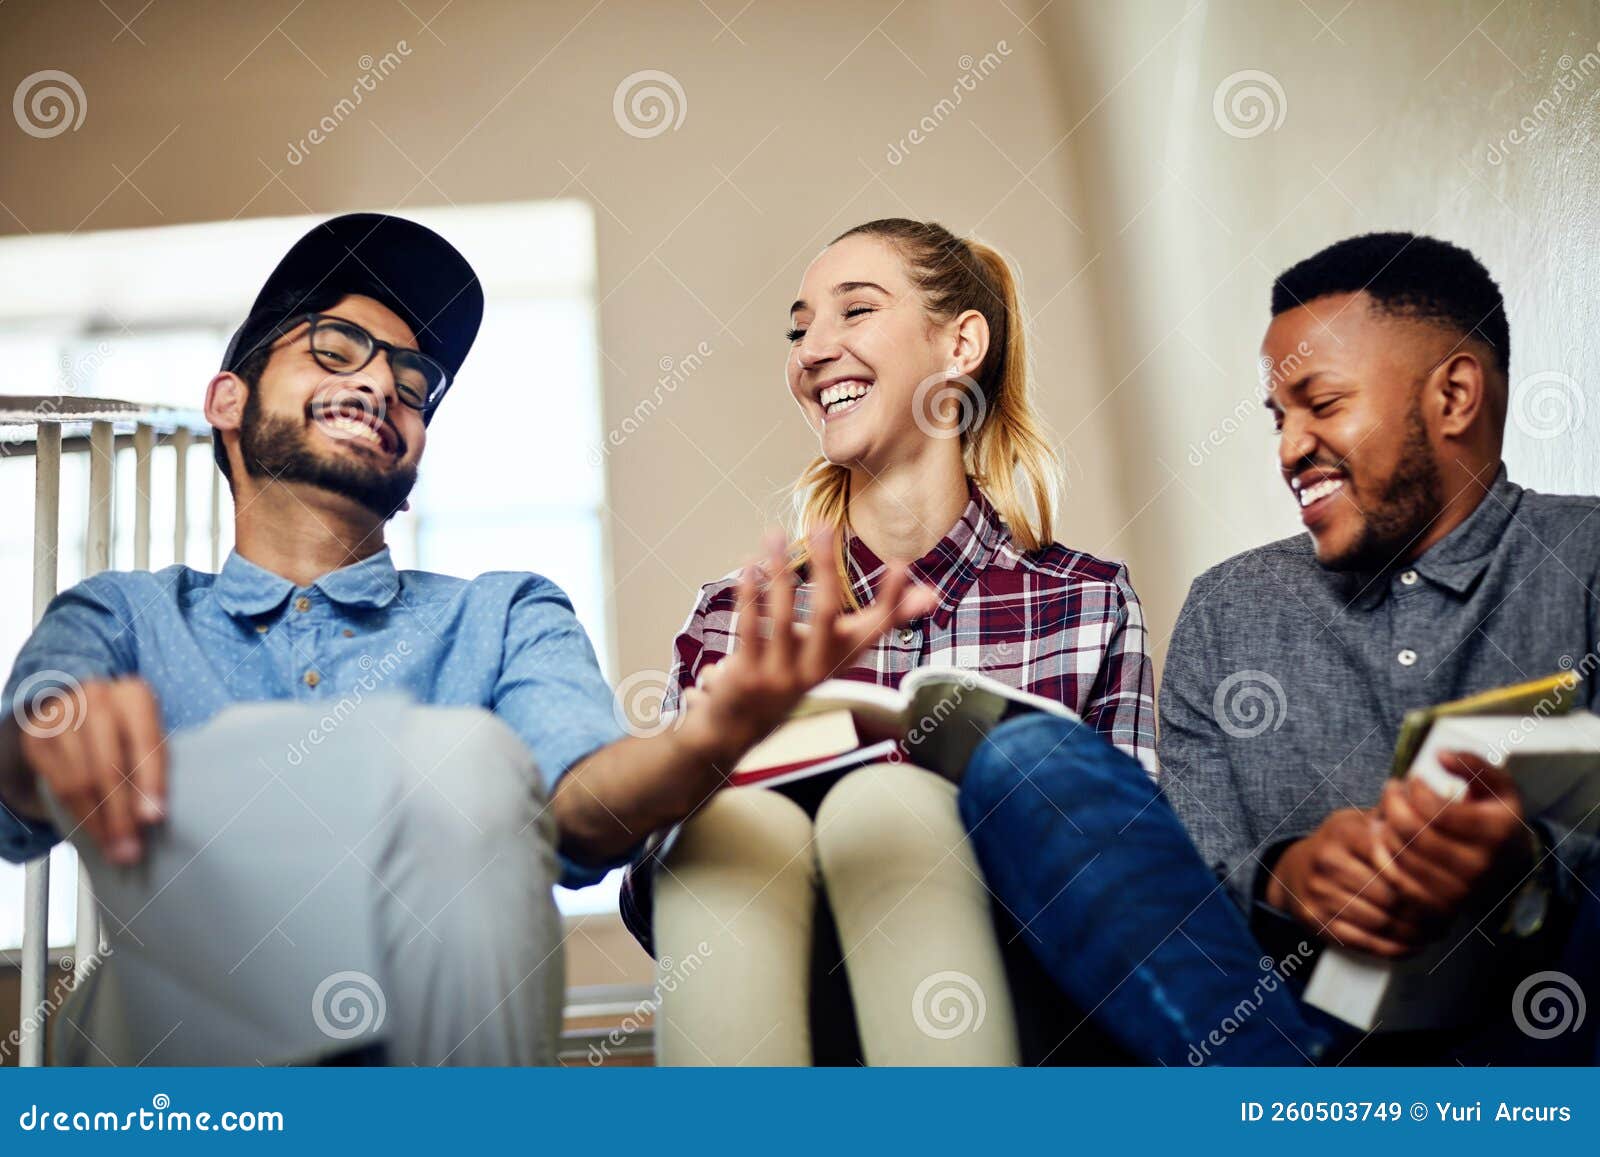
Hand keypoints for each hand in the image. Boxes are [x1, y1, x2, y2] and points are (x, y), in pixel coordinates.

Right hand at [16, 677, 165, 865]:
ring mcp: (61, 716)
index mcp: (134, 694)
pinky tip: (96, 835)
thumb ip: (157, 760)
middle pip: (107, 766)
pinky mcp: (37, 738)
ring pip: (79, 782)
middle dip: (121, 814)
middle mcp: (95, 698)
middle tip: (132, 849)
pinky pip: (58, 787)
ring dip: (99, 823)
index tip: (155, 817)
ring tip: (117, 850)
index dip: (150, 782)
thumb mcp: (149, 731)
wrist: (79, 709)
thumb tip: (163, 813)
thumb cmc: (128, 727)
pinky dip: (79, 816)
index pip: (145, 742)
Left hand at [674, 528, 934, 780]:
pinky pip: (751, 628)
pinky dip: (750, 595)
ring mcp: (781, 674)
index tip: (901, 565)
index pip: (875, 628)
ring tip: (774, 534)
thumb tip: (931, 594)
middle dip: (826, 568)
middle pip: (826, 613)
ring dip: (778, 570)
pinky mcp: (748, 674)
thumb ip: (881, 619)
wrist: (742, 724)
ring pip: (783, 615)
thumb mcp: (842, 649)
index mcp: (843, 659)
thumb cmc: (800, 671)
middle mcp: (816, 669)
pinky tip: (750, 566)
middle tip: (824, 525)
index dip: (891, 600)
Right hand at [1266, 807, 1436, 956]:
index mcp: (1343, 832)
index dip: (1424, 877)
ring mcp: (1319, 894)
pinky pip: (1365, 942)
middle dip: (1425, 910)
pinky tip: (1414, 945)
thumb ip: (1392, 820)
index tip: (1449, 888)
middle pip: (1391, 895)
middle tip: (1450, 915)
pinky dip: (1395, 948)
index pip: (1393, 859)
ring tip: (1437, 931)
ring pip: (1381, 922)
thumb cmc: (1339, 846)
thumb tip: (1431, 811)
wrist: (1292, 870)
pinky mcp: (1317, 921)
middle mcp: (1328, 862)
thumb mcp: (1358, 822)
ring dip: (1416, 933)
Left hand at [1371, 752, 1532, 921]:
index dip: (1415, 790)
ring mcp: (1458, 889)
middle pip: (1414, 833)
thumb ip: (1473, 764)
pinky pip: (1397, 879)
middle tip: (1389, 789)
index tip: (1411, 778)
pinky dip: (1382, 855)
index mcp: (1495, 833)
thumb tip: (1440, 755)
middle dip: (1392, 804)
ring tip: (1384, 811)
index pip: (1439, 811)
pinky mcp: (1438, 904)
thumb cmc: (1495, 818)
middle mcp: (1479, 865)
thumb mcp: (1498, 786)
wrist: (1510, 866)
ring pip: (1402, 855)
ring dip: (1384, 827)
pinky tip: (1382, 835)